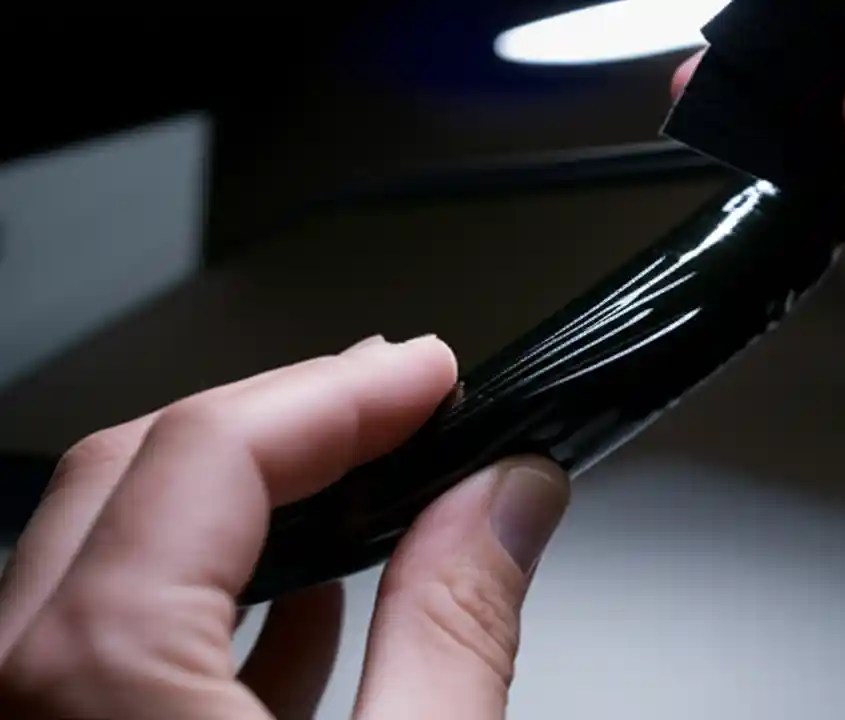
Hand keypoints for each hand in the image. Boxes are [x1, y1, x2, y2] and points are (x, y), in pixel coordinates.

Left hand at [0, 335, 570, 718]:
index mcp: (98, 682)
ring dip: (243, 497)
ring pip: (109, 547)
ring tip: (365, 478)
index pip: (211, 451)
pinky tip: (306, 603)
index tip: (432, 377)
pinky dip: (207, 598)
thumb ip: (456, 634)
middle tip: (397, 400)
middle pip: (136, 472)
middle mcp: (23, 696)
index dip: (341, 391)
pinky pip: (105, 644)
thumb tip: (508, 501)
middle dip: (282, 420)